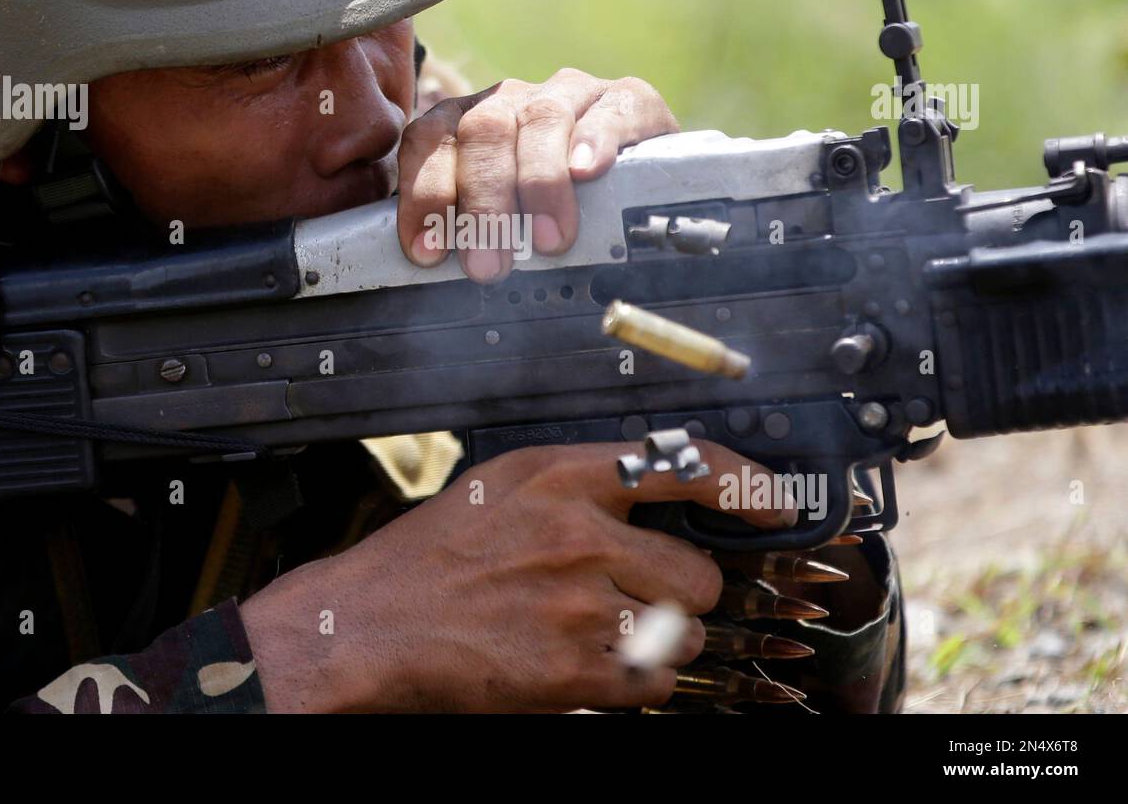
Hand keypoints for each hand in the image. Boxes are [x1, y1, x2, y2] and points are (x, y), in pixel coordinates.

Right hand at [238, 441, 794, 711]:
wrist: (369, 626)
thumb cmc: (431, 555)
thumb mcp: (503, 485)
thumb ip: (581, 481)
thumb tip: (658, 488)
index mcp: (561, 475)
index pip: (686, 464)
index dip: (747, 487)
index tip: (776, 506)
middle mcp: (579, 534)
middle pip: (698, 571)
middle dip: (681, 592)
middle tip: (638, 596)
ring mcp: (579, 605)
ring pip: (684, 631)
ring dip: (660, 640)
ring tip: (602, 632)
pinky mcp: (573, 672)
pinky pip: (655, 682)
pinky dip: (637, 682)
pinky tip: (591, 667)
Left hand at [396, 68, 677, 281]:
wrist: (645, 171)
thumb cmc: (561, 202)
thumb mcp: (508, 215)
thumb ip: (473, 228)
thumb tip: (441, 272)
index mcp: (471, 119)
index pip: (430, 139)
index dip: (426, 194)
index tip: (428, 252)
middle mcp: (514, 99)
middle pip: (484, 131)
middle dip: (482, 203)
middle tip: (488, 264)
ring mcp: (570, 94)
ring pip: (542, 119)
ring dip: (538, 183)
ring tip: (547, 242)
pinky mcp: (627, 99)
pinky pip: (608, 111)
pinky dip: (594, 142)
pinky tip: (587, 172)